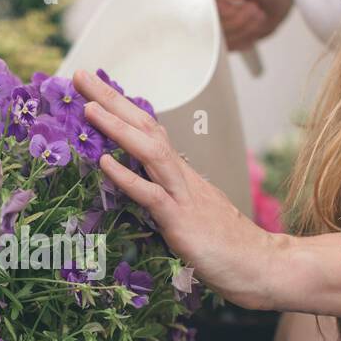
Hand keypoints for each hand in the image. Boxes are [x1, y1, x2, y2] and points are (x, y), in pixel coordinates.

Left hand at [72, 68, 280, 309]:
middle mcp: (181, 177)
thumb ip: (165, 197)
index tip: (93, 88)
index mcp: (180, 174)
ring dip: (118, 127)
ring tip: (89, 107)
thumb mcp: (189, 214)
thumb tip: (139, 188)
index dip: (120, 108)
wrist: (259, 265)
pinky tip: (106, 162)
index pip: (148, 131)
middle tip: (80, 75)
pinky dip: (128, 177)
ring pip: (149, 151)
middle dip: (112, 100)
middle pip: (146, 127)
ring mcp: (183, 196)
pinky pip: (152, 195)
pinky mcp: (181, 221)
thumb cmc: (224, 246)